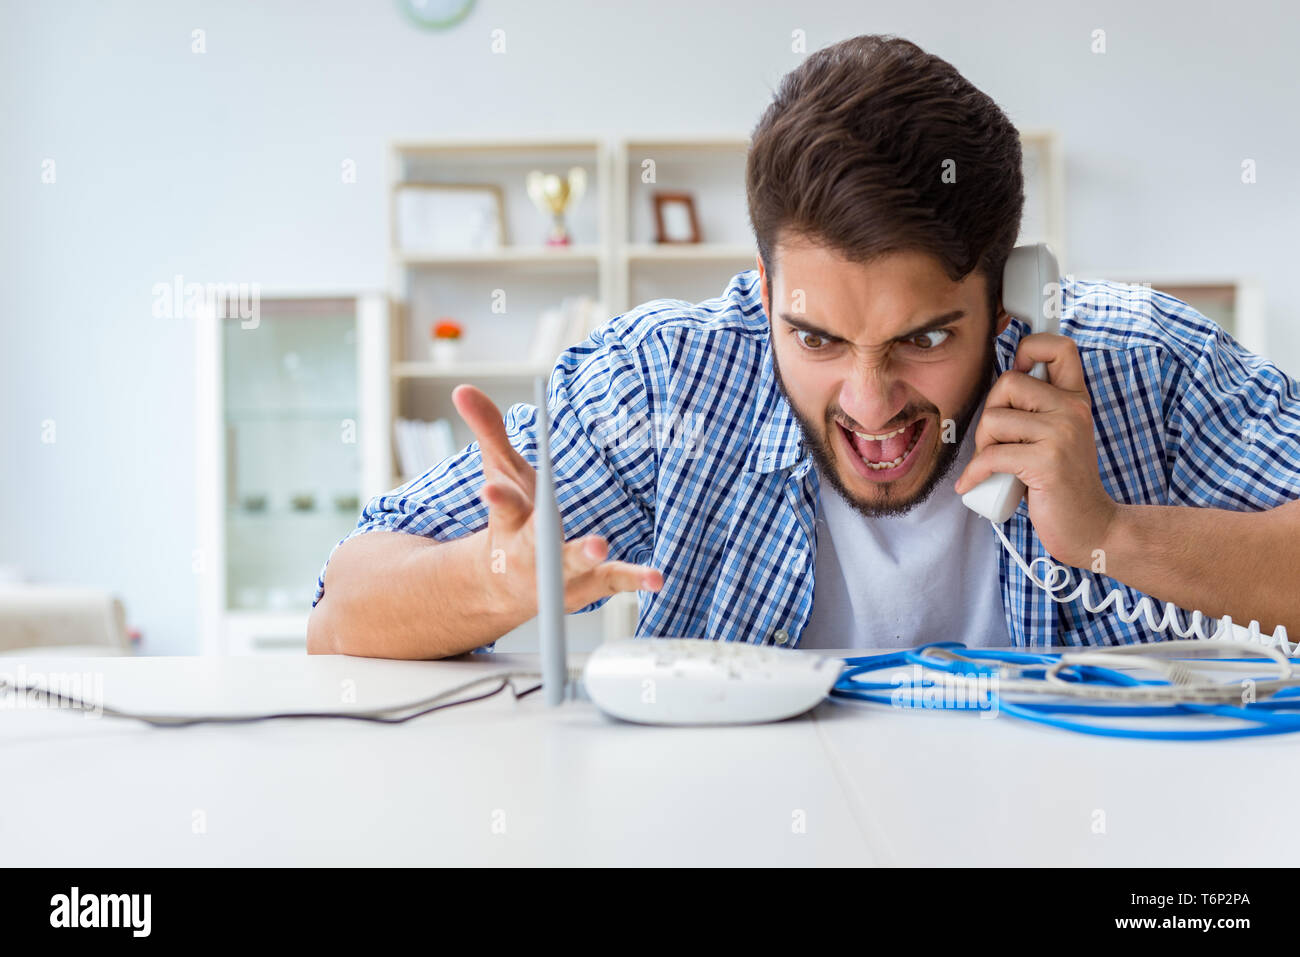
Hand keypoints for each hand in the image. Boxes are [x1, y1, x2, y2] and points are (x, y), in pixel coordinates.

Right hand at [451, 384, 663, 614]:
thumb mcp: (501, 473)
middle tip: (556, 527)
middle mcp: (530, 552)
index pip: (502, 506)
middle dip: (541, 536)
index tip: (490, 491)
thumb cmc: (511, 521)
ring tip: (598, 545)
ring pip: (571, 565)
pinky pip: (612, 580)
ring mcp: (558, 572)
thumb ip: (489, 432)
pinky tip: (655, 578)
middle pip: (535, 542)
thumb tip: (463, 389)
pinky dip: (633, 578)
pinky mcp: (586, 584)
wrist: (507, 586)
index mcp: (508, 521)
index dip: (497, 498)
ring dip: (584, 556)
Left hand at [952, 334, 1120, 567]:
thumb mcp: (1055, 437)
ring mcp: (1061, 433)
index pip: (1059, 347)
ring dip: (982, 446)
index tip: (1016, 367)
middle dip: (989, 413)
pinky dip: (974, 474)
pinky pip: (991, 455)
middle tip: (996, 442)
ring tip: (996, 465)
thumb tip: (1000, 383)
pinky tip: (972, 485)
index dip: (1031, 347)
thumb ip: (1036, 410)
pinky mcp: (1046, 461)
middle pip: (1007, 381)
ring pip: (994, 419)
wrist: (1089, 527)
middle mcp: (1072, 409)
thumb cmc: (1060, 484)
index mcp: (1076, 399)